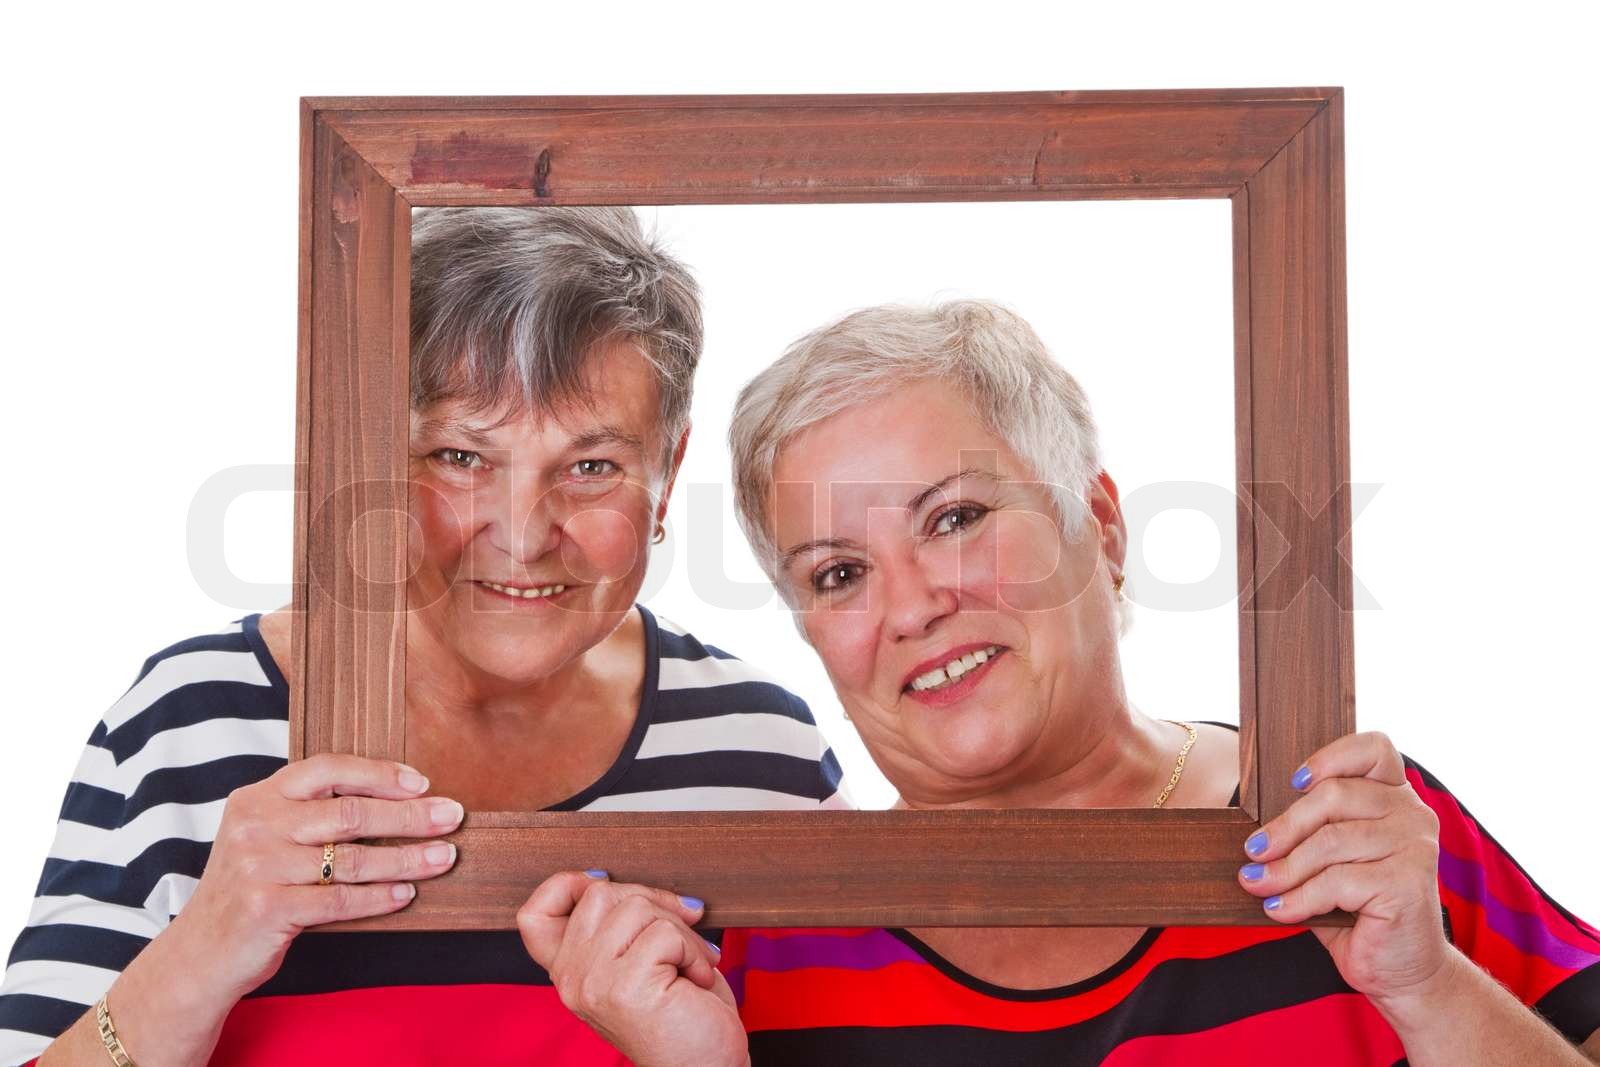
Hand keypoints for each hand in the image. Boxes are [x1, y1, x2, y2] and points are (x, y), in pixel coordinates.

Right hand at [170, 753, 462, 1001]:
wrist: (199, 954)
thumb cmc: (250, 889)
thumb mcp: (266, 837)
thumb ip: (310, 814)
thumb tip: (397, 797)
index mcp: (257, 797)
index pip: (327, 770)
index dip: (379, 773)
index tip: (423, 784)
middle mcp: (255, 826)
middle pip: (349, 813)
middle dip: (410, 815)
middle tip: (453, 817)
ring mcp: (258, 867)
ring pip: (352, 858)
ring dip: (407, 858)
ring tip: (444, 857)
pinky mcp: (266, 908)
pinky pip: (339, 900)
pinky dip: (379, 897)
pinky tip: (407, 894)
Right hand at [519, 871, 747, 1066]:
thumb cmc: (682, 1012)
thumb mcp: (638, 959)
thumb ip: (617, 925)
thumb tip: (612, 877)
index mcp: (568, 971)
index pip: (533, 915)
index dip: (566, 884)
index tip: (607, 885)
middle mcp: (569, 978)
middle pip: (599, 892)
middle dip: (654, 901)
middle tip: (684, 933)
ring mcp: (591, 983)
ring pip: (636, 906)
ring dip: (681, 932)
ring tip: (691, 964)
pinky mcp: (623, 988)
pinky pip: (665, 933)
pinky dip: (694, 951)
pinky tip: (696, 979)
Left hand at [1235, 731, 1455, 1004]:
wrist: (1403, 971)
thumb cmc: (1359, 910)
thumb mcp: (1331, 863)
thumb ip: (1309, 835)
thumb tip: (1252, 830)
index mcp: (1396, 798)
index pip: (1374, 749)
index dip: (1329, 757)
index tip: (1293, 783)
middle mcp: (1413, 815)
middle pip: (1334, 796)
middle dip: (1284, 826)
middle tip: (1254, 852)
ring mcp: (1415, 847)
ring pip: (1330, 842)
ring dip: (1285, 868)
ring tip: (1258, 885)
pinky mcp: (1408, 882)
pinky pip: (1336, 881)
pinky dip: (1299, 898)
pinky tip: (1280, 911)